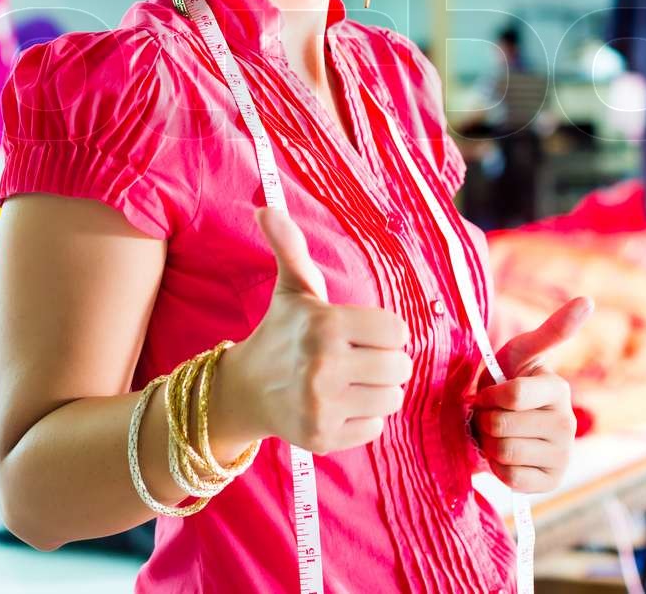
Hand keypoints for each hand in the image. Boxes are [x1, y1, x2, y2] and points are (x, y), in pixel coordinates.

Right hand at [213, 208, 412, 456]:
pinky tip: (339, 406)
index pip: (397, 331)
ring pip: (392, 399)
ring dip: (377, 390)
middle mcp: (324, 366)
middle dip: (384, 363)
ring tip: (350, 382)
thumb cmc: (281, 333)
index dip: (384, 332)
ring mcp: (322, 406)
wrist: (244, 390)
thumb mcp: (291, 290)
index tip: (362, 334)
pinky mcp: (323, 438)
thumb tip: (265, 207)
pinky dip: (363, 419)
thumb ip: (289, 247)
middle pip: (400, 367)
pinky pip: (375, 429)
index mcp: (325, 324)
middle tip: (358, 360)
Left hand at [471, 297, 591, 493]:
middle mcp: (568, 423)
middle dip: (485, 421)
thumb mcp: (519, 353)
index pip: (513, 395)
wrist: (496, 422)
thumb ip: (551, 330)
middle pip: (503, 426)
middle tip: (491, 416)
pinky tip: (506, 456)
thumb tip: (588, 300)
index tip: (485, 393)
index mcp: (558, 389)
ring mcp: (563, 454)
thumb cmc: (505, 380)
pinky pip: (511, 478)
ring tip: (497, 433)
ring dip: (489, 444)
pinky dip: (498, 468)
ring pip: (505, 452)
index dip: (487, 396)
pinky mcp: (552, 480)